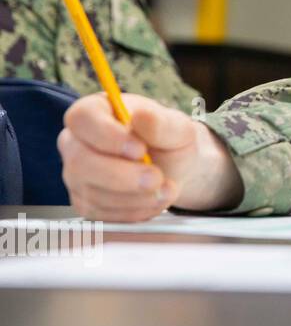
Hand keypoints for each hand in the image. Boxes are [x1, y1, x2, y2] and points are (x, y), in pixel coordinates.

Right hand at [58, 93, 241, 221]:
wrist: (175, 168)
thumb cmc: (170, 141)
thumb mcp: (178, 128)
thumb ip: (162, 123)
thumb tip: (142, 117)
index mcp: (95, 111)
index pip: (82, 118)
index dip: (107, 135)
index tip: (139, 149)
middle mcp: (77, 143)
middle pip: (80, 161)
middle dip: (122, 176)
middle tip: (156, 178)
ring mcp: (77, 175)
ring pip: (92, 192)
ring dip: (134, 196)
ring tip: (166, 189)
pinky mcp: (85, 202)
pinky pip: (101, 213)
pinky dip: (133, 211)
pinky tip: (153, 201)